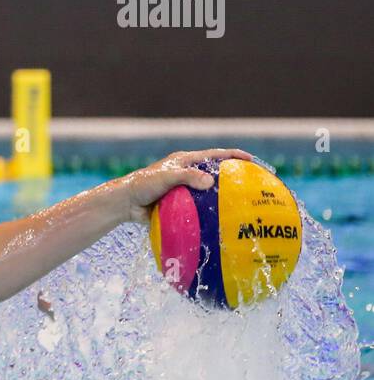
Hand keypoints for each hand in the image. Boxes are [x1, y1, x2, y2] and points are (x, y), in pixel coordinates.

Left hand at [115, 148, 252, 223]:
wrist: (125, 203)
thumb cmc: (142, 185)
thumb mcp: (165, 178)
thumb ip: (187, 177)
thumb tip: (210, 182)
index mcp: (185, 161)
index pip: (215, 155)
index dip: (234, 156)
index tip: (252, 160)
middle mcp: (187, 174)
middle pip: (215, 174)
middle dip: (234, 178)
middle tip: (253, 186)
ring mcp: (184, 191)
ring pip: (209, 194)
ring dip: (223, 199)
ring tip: (243, 207)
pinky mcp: (180, 205)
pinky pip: (199, 209)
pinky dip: (210, 214)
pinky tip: (222, 224)